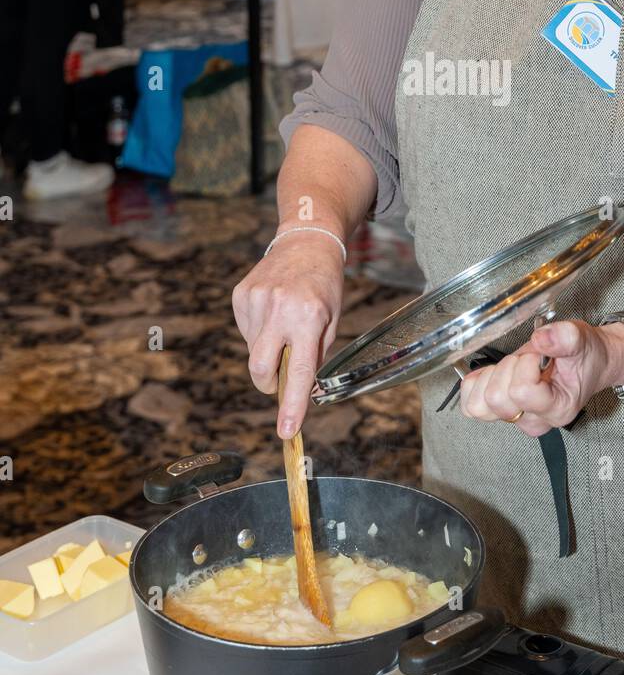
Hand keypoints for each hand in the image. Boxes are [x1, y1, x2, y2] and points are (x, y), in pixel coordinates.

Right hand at [232, 231, 344, 437]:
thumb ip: (315, 354)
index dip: (292, 405)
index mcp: (309, 317)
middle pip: (260, 368)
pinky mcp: (241, 295)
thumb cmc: (325, 284)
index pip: (299, 371)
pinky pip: (246, 330)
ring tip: (285, 323)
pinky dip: (259, 332)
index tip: (287, 431)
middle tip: (279, 379)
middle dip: (268, 383)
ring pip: (253, 350)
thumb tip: (298, 388)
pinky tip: (273, 311)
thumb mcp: (332, 319)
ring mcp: (256, 301)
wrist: (306, 242)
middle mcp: (280, 309)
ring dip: (268, 349)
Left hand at [459, 319, 623, 436]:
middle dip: (509, 368)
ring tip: (514, 368)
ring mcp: (514, 419)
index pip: (522, 392)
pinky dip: (478, 383)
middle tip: (528, 360)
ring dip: (492, 377)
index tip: (540, 356)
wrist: (586, 364)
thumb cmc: (583, 356)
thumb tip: (541, 339)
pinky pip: (469, 403)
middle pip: (497, 399)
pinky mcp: (497, 412)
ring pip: (478, 406)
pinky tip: (498, 373)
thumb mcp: (580, 339)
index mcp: (557, 409)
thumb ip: (564, 337)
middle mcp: (534, 420)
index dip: (525, 365)